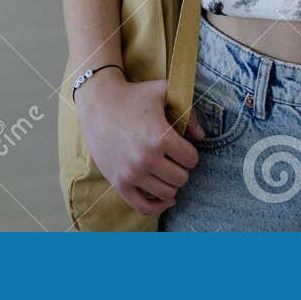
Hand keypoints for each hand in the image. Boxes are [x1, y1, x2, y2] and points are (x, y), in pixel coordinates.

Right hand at [76, 75, 204, 215]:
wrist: (98, 102)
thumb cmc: (134, 95)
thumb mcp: (164, 92)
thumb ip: (189, 112)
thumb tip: (201, 137)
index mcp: (160, 137)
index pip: (192, 160)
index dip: (190, 153)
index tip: (182, 147)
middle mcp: (146, 158)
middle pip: (181, 178)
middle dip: (181, 168)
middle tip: (173, 159)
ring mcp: (131, 173)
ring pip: (167, 193)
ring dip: (170, 183)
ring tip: (166, 171)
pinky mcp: (119, 183)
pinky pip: (144, 207)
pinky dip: (158, 206)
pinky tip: (165, 198)